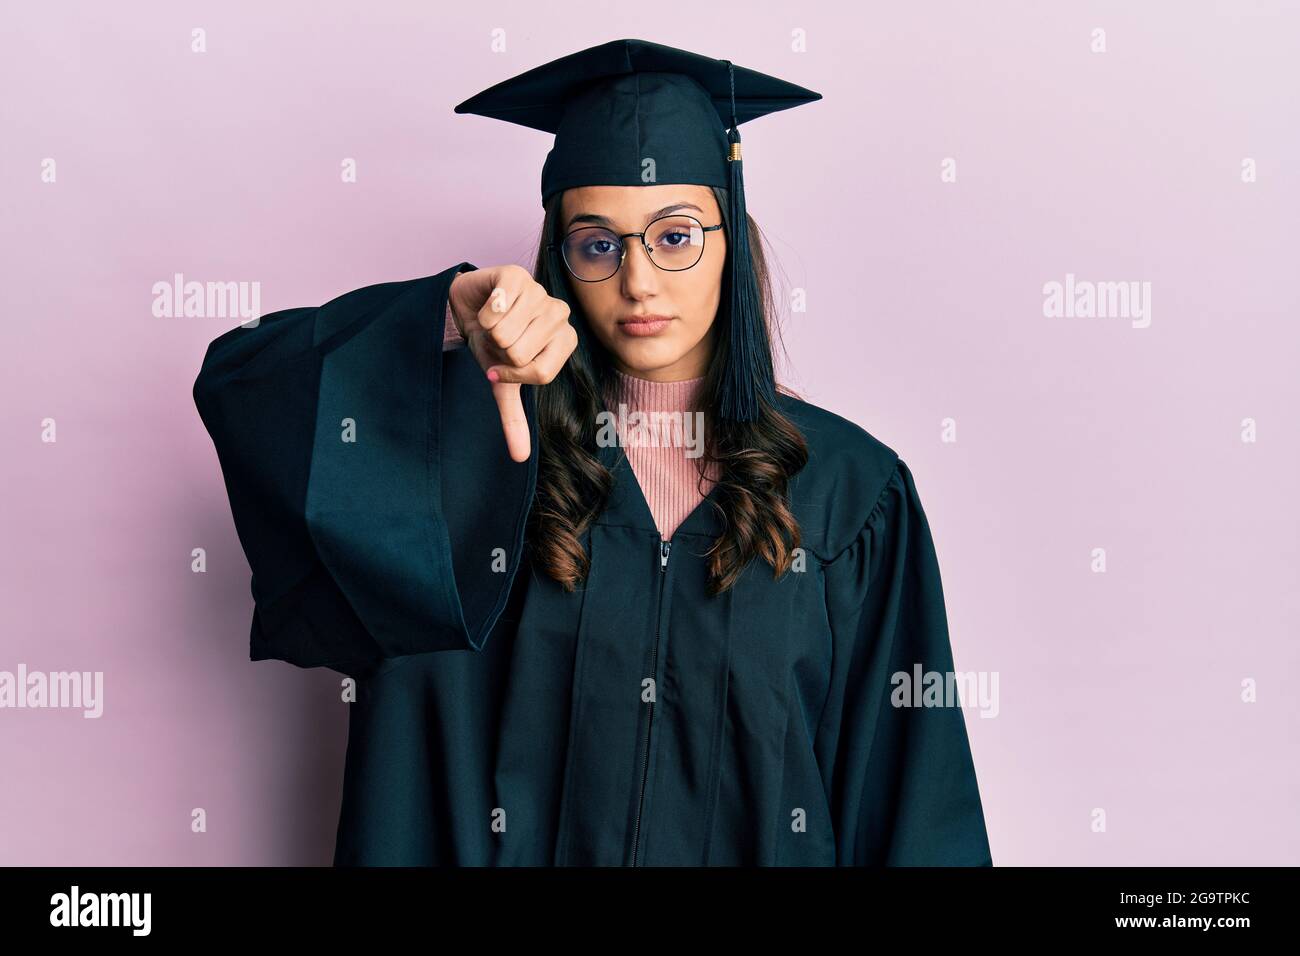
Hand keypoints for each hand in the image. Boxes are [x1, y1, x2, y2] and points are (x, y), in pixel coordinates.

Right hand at [447, 265, 576, 462]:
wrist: (466, 309)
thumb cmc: (491, 343)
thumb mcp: (502, 383)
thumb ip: (514, 417)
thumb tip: (520, 457)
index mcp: (565, 341)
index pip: (540, 373)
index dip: (513, 374)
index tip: (502, 367)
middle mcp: (559, 314)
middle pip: (521, 352)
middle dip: (499, 351)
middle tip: (497, 339)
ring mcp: (540, 292)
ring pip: (507, 331)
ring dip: (489, 331)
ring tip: (492, 322)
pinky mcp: (516, 274)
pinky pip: (498, 306)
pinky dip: (484, 312)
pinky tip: (488, 305)